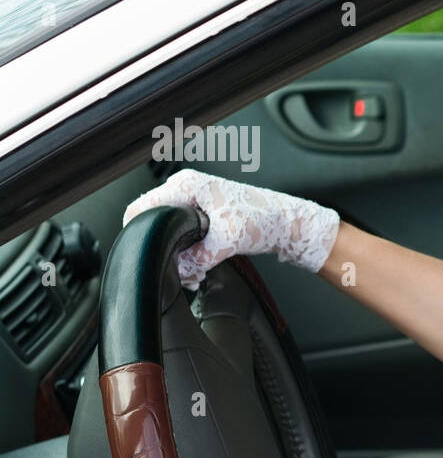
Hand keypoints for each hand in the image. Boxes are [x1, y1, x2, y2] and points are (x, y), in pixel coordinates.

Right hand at [122, 168, 339, 289]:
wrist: (288, 223)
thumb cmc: (264, 221)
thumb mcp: (226, 242)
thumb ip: (196, 258)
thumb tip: (178, 271)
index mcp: (186, 185)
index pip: (142, 206)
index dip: (138, 231)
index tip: (145, 254)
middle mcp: (187, 188)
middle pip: (156, 222)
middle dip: (165, 250)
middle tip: (183, 271)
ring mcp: (196, 199)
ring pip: (170, 230)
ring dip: (180, 255)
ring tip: (196, 272)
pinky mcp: (205, 212)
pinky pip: (185, 233)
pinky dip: (190, 251)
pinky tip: (201, 267)